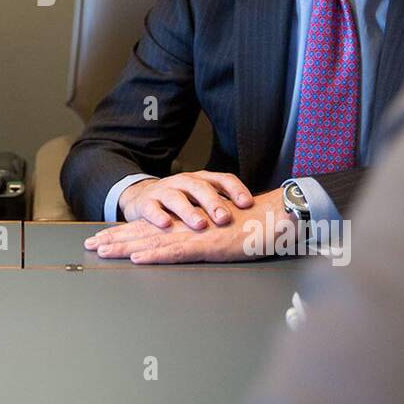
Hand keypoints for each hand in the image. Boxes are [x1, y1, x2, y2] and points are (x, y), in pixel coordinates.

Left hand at [87, 189, 291, 263]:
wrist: (271, 217)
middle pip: (141, 234)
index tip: (101, 239)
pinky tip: (138, 259)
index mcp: (184, 224)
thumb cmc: (249, 226)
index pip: (147, 229)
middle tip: (89, 245)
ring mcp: (192, 236)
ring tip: (103, 251)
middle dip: (113, 240)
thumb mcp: (216, 231)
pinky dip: (155, 256)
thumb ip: (198, 235)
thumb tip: (185, 242)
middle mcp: (184, 227)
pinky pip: (175, 252)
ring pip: (151, 242)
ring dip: (125, 248)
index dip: (122, 234)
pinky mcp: (205, 246)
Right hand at [118, 171, 254, 229]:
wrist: (143, 199)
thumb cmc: (181, 202)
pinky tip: (166, 224)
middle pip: (201, 187)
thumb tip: (260, 216)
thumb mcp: (203, 201)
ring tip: (199, 224)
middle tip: (225, 218)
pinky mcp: (146, 203)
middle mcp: (184, 182)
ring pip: (177, 197)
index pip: (223, 179)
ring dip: (189, 211)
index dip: (236, 190)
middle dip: (214, 202)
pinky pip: (152, 208)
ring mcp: (164, 191)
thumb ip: (225, 206)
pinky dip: (158, 216)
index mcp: (202, 180)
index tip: (248, 204)